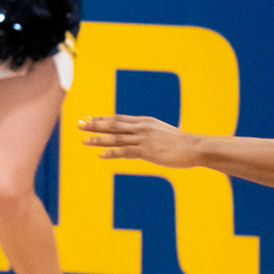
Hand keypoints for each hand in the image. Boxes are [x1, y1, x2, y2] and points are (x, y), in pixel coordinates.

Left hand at [78, 114, 202, 167]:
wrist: (195, 147)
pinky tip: (100, 154)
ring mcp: (143, 139)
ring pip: (115, 138)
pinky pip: (124, 152)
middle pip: (113, 125)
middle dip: (95, 125)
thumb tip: (139, 136)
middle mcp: (141, 127)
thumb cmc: (180, 142)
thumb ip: (148, 132)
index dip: (102, 119)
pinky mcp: (146, 151)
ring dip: (98, 139)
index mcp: (144, 121)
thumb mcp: (161, 132)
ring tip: (83, 140)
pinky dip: (111, 153)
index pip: (118, 118)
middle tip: (79, 124)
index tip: (89, 118)